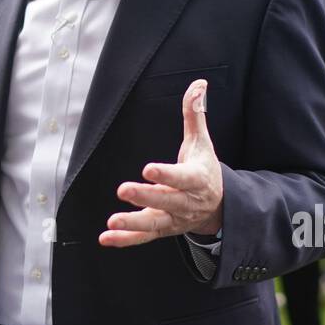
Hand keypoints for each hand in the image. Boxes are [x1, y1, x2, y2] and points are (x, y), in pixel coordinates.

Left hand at [101, 79, 223, 246]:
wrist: (218, 207)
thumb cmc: (204, 169)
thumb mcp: (202, 142)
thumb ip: (195, 114)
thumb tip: (198, 84)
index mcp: (197, 179)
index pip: (182, 177)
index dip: (166, 174)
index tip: (148, 169)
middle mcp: (186, 202)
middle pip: (166, 201)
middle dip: (146, 197)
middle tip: (124, 190)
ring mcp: (174, 219)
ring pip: (154, 224)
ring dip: (132, 224)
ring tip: (112, 222)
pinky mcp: (162, 230)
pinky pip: (144, 238)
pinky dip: (125, 240)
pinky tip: (105, 238)